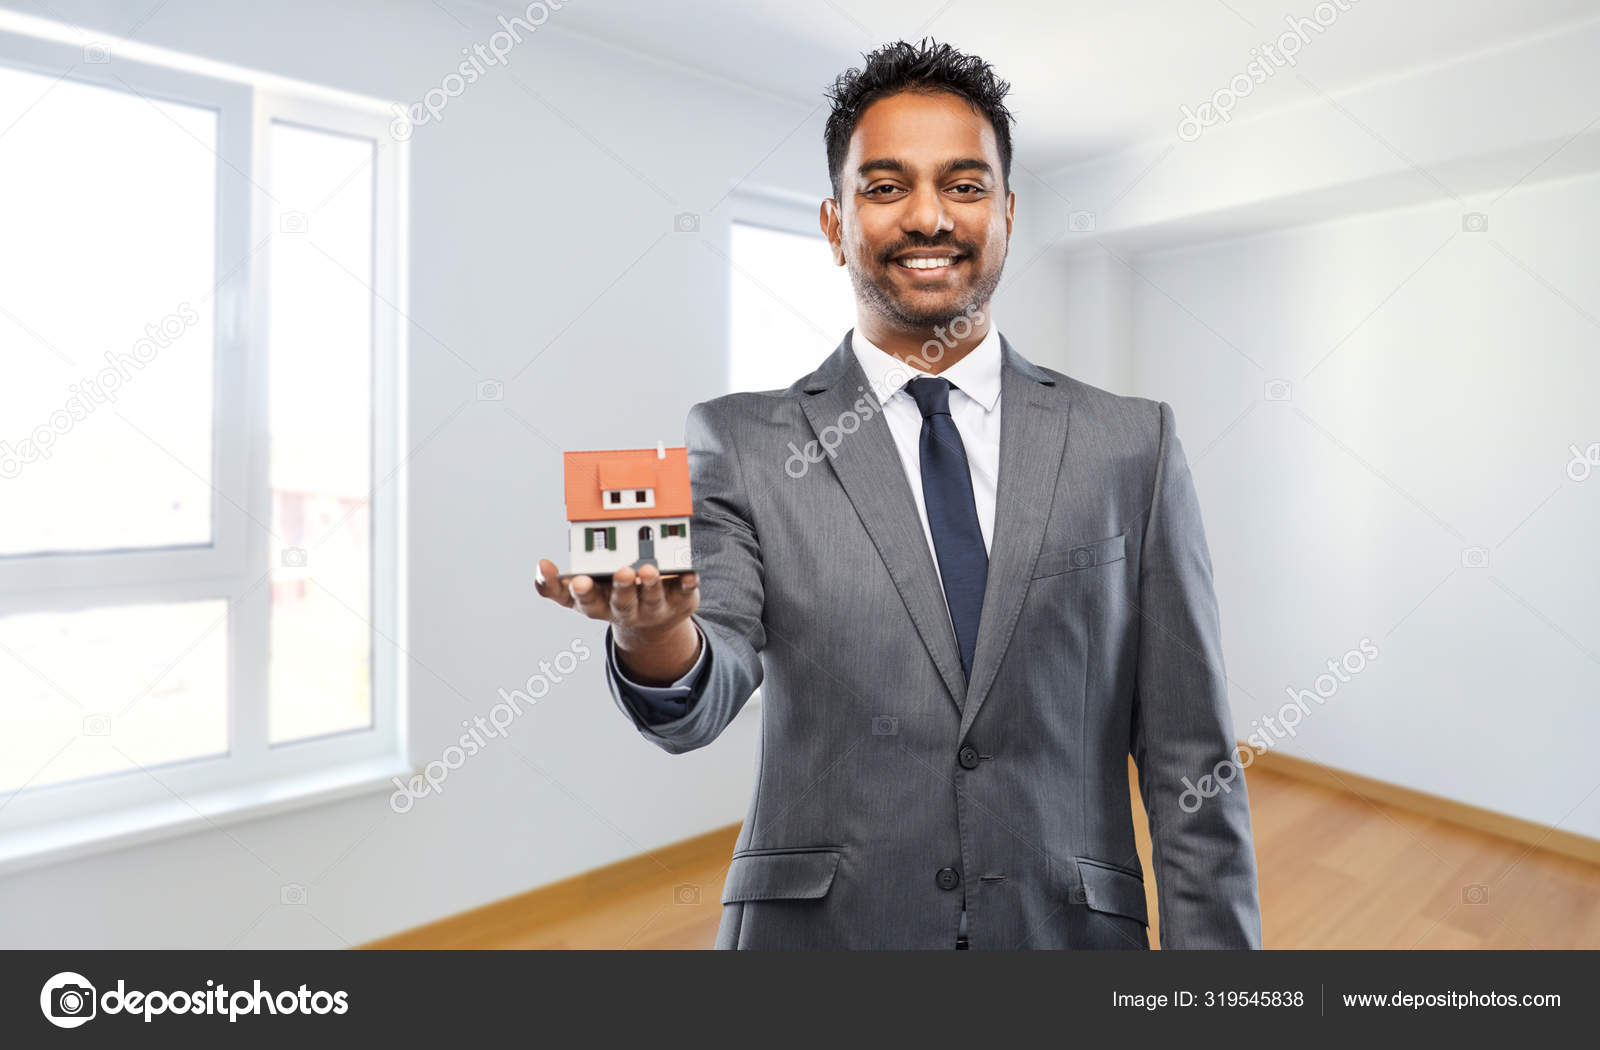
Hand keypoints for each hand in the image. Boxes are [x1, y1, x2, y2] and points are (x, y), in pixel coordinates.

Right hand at [535, 558, 700, 682]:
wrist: (652, 623)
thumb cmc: (609, 599)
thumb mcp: (580, 595)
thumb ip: (555, 584)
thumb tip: (539, 566)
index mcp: (599, 604)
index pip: (586, 601)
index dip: (581, 592)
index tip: (578, 581)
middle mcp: (625, 609)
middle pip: (622, 603)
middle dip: (621, 589)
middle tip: (621, 572)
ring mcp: (653, 608)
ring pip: (652, 599)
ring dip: (651, 585)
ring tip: (650, 570)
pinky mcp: (679, 602)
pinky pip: (685, 593)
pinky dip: (688, 584)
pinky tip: (690, 574)